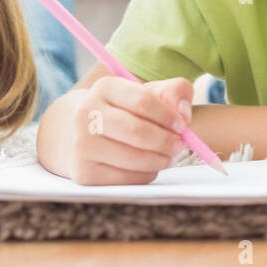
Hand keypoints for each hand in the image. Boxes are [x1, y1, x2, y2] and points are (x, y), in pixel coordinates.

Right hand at [68, 76, 194, 184]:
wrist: (83, 134)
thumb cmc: (126, 112)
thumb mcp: (147, 94)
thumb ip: (174, 92)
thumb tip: (184, 112)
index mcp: (103, 88)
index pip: (143, 101)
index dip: (169, 115)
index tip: (182, 124)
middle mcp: (86, 114)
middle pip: (138, 131)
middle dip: (166, 140)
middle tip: (179, 145)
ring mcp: (82, 145)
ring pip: (135, 158)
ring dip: (161, 160)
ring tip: (167, 156)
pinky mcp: (85, 173)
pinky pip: (129, 178)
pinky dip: (147, 174)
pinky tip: (147, 166)